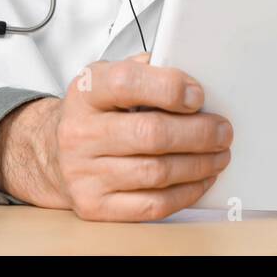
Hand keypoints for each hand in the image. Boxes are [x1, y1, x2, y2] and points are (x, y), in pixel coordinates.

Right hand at [0, 54, 232, 220]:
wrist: (53, 151)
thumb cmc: (95, 112)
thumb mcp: (109, 77)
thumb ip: (146, 71)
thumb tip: (192, 79)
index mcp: (86, 91)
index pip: (127, 83)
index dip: (170, 88)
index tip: (198, 96)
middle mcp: (79, 132)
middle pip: (151, 133)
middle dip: (198, 133)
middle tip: (222, 131)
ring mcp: (84, 173)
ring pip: (157, 173)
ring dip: (199, 164)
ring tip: (218, 155)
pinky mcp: (94, 205)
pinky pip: (152, 205)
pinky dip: (186, 193)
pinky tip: (200, 179)